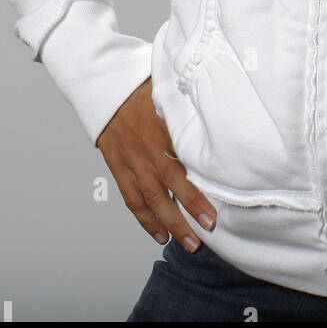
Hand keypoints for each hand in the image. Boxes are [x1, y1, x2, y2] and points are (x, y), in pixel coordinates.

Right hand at [96, 76, 217, 251]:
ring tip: (188, 242)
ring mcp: (131, 159)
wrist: (105, 85)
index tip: (221, 194)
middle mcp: (148, 146)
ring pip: (152, 197)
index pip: (187, 157)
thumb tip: (220, 113)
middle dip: (191, 208)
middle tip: (209, 228)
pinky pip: (131, 198)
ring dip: (171, 222)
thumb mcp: (172, 89)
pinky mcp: (118, 167)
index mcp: (165, 125)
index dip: (201, 181)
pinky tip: (160, 234)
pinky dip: (145, 219)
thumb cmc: (143, 86)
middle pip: (171, 183)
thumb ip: (191, 107)